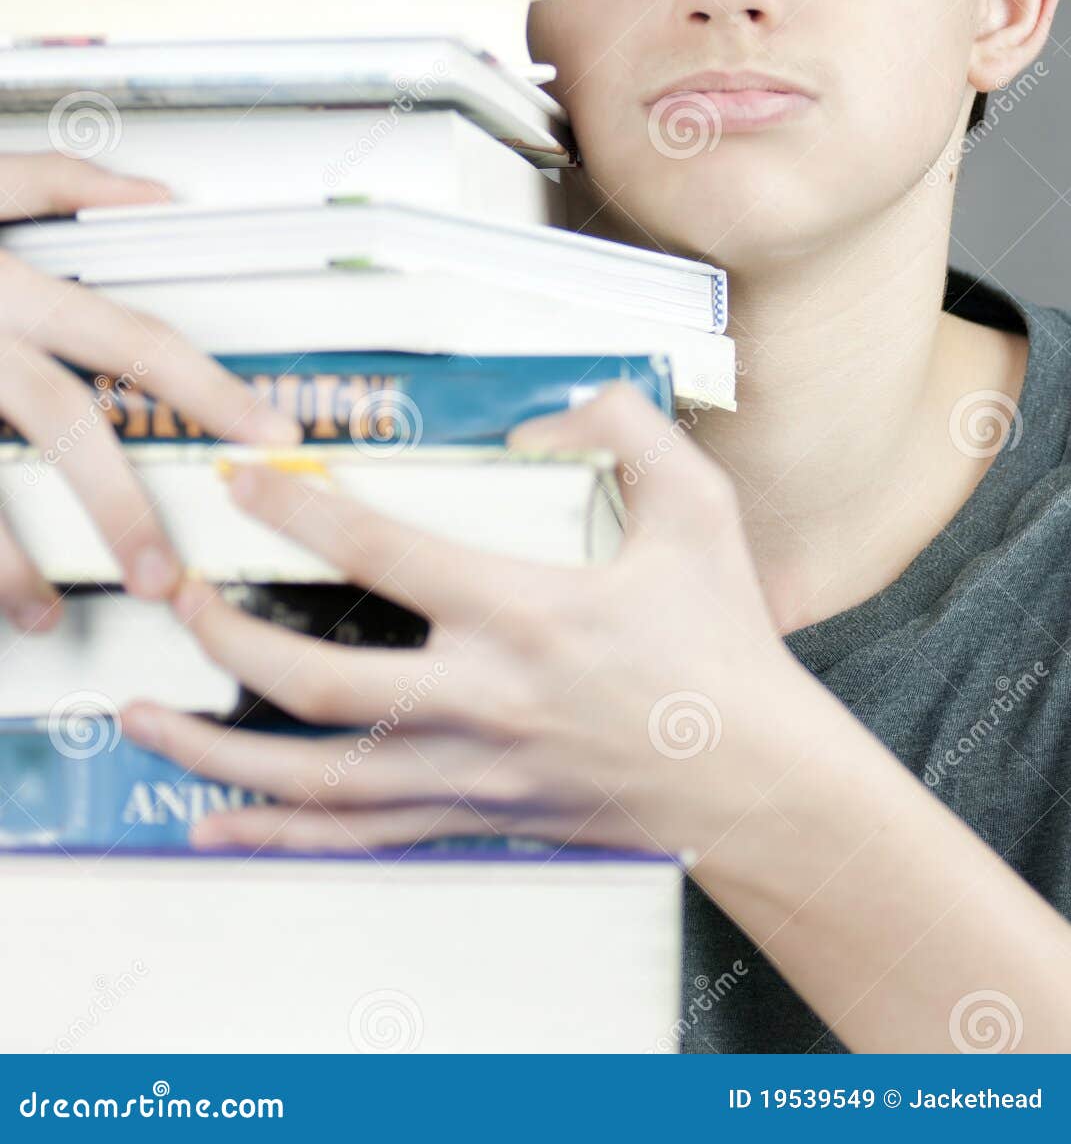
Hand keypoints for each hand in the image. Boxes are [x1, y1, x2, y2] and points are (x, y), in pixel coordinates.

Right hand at [0, 152, 301, 628]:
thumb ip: (58, 185)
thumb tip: (156, 195)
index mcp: (2, 274)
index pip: (128, 337)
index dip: (205, 386)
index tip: (263, 434)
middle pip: (58, 419)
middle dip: (117, 502)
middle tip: (162, 570)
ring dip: (10, 560)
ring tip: (47, 613)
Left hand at [121, 383, 812, 861]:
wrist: (755, 782)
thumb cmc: (724, 648)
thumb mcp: (702, 508)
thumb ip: (629, 430)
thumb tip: (549, 414)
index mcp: (526, 613)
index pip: (380, 554)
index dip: (297, 511)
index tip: (243, 481)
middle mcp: (481, 700)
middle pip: (315, 680)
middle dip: (227, 636)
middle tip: (179, 593)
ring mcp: (468, 771)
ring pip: (312, 776)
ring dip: (214, 749)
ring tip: (142, 716)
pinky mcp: (470, 815)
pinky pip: (352, 835)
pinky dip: (272, 833)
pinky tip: (210, 824)